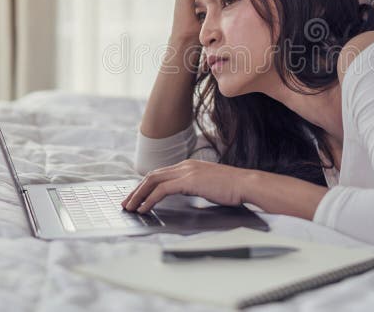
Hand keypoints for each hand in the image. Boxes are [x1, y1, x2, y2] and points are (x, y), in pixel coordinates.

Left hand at [121, 160, 249, 212]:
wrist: (246, 184)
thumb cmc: (233, 189)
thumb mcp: (209, 186)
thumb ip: (195, 188)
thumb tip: (187, 199)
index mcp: (189, 166)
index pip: (160, 174)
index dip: (145, 186)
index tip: (137, 197)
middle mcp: (185, 165)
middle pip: (152, 175)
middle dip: (136, 190)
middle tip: (127, 203)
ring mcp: (186, 171)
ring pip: (153, 181)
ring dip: (139, 195)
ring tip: (130, 207)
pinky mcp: (189, 181)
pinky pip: (162, 190)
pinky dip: (150, 199)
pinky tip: (145, 209)